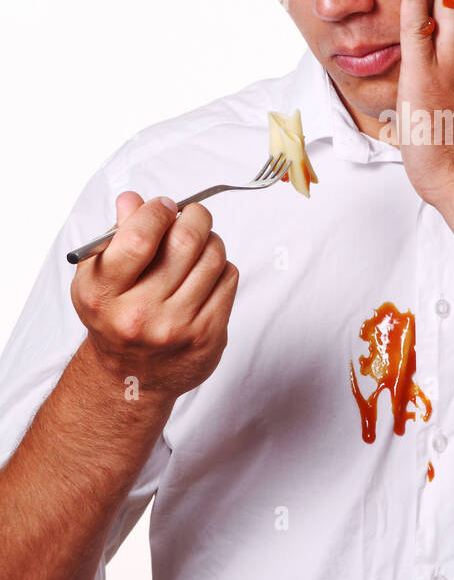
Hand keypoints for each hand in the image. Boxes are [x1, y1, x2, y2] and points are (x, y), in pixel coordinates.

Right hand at [71, 192, 238, 402]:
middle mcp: (138, 315)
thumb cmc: (114, 317)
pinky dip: (221, 266)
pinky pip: (229, 278)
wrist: (131, 378)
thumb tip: (134, 200)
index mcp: (103, 295)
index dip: (158, 211)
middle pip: (185, 241)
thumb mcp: (99, 278)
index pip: (139, 238)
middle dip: (194, 217)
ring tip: (198, 246)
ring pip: (213, 256)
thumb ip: (116, 236)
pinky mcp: (208, 336)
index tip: (165, 206)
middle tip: (192, 214)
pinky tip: (204, 275)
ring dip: (210, 240)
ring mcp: (176, 328)